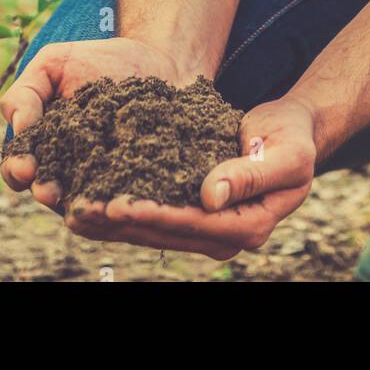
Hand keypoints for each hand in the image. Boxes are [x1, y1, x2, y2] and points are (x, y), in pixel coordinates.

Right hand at [0, 37, 188, 201]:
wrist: (154, 59)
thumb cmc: (98, 61)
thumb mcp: (53, 64)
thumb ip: (26, 92)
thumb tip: (19, 128)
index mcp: (43, 143)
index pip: (20, 166)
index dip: (18, 169)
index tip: (26, 167)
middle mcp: (67, 167)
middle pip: (46, 191)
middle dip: (44, 191)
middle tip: (49, 192)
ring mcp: (100, 177)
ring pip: (82, 201)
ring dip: (75, 204)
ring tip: (79, 201)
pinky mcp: (133, 180)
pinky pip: (122, 197)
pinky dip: (115, 200)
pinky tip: (114, 199)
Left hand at [63, 93, 316, 259]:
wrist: (295, 133)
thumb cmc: (293, 139)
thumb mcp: (285, 154)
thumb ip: (250, 175)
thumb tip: (210, 197)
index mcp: (249, 226)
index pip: (192, 223)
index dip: (153, 214)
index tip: (116, 203)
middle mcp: (225, 236)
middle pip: (165, 231)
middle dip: (121, 220)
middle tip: (81, 208)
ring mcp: (208, 228)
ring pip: (153, 229)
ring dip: (113, 220)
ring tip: (74, 208)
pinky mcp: (194, 213)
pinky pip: (154, 215)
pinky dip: (123, 208)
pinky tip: (92, 199)